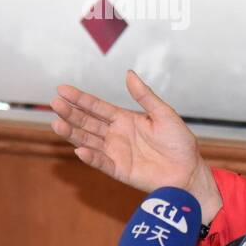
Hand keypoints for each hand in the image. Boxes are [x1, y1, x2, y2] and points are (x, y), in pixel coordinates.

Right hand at [50, 70, 222, 220]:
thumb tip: (129, 74)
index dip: (80, 99)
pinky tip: (80, 150)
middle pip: (87, 122)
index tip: (62, 89)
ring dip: (73, 134)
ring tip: (57, 124)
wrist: (190, 170)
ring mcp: (116, 152)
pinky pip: (102, 163)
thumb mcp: (164, 114)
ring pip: (88, 141)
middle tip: (55, 103)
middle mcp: (116, 135)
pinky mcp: (120, 170)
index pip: (97, 107)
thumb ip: (145, 96)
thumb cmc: (180, 143)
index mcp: (125, 119)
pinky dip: (91, 158)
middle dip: (71, 113)